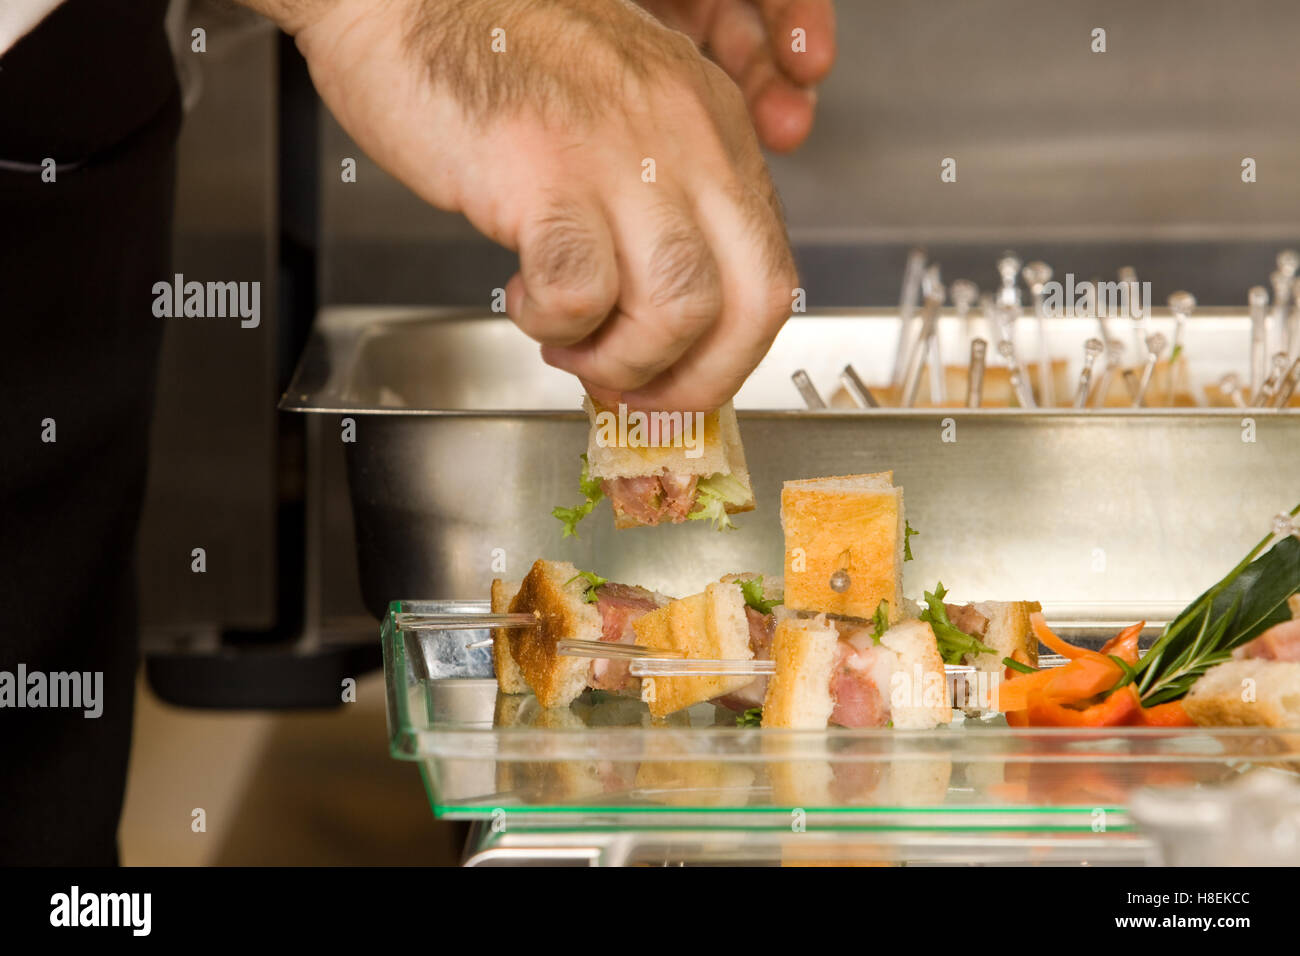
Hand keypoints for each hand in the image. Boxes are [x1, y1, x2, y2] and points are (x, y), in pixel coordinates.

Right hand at [283, 0, 800, 410]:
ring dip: (625, 358)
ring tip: (572, 345)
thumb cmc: (497, 59)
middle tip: (641, 394)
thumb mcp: (619, 119)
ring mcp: (619, 152)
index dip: (728, 350)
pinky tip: (524, 298)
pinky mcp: (544, 171)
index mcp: (712, 126)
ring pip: (680, 308)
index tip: (680, 375)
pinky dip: (554, 323)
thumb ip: (658, 201)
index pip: (769, 270)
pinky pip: (581, 293)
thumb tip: (668, 315)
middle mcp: (685, 136)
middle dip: (699, 377)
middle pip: (753, 299)